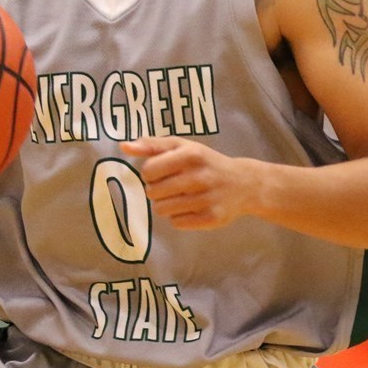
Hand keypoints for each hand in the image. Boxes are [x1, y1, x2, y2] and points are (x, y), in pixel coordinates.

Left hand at [121, 136, 264, 229]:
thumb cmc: (206, 163)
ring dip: (166, 205)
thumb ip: (152, 145)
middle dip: (157, 190)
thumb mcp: (183, 146)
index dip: (150, 174)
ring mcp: (207, 199)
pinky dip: (180, 217)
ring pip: (162, 210)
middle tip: (172, 186)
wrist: (244, 183)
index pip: (148, 171)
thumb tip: (124, 146)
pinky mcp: (211, 218)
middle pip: (152, 192)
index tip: (162, 173)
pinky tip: (192, 207)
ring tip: (181, 197)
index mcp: (191, 154)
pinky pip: (176, 223)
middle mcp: (200, 176)